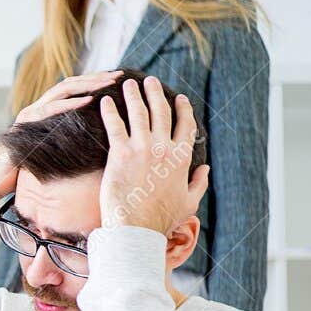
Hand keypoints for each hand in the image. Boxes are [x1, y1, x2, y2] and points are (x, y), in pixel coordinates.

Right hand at [0, 70, 123, 200]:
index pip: (74, 89)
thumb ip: (68, 140)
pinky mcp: (25, 122)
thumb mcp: (54, 151)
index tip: (117, 80)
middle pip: (71, 84)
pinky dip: (70, 103)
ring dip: (87, 85)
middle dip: (96, 78)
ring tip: (107, 83)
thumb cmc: (26, 169)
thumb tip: (96, 141)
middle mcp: (39, 106)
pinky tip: (88, 101)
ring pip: (62, 90)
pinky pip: (50, 109)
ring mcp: (31, 112)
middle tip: (119, 75)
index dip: (95, 82)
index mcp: (47, 112)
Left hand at [98, 75, 209, 233]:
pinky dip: (109, 110)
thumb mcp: (188, 202)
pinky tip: (104, 100)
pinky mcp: (120, 153)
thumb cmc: (161, 220)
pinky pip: (114, 125)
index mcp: (181, 159)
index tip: (180, 98)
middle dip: (156, 93)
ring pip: (139, 113)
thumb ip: (199, 183)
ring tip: (128, 83)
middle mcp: (164, 148)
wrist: (136, 229)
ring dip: (133, 94)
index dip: (183, 109)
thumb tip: (206, 168)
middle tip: (150, 81)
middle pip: (162, 112)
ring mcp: (142, 148)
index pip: (186, 126)